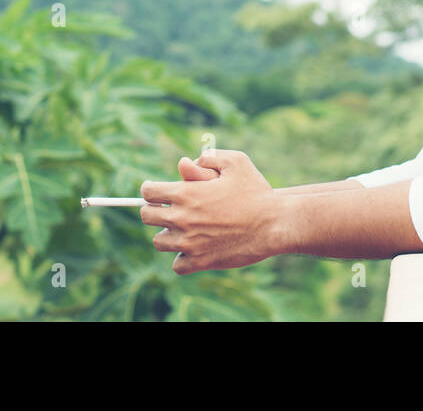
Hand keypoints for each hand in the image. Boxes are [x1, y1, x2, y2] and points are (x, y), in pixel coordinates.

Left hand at [141, 149, 278, 274]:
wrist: (274, 225)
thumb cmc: (257, 192)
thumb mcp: (236, 163)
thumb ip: (209, 157)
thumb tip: (186, 163)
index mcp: (186, 193)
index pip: (148, 192)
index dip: (151, 189)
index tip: (156, 191)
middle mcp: (182, 218)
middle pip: (147, 216)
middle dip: (155, 210)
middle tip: (168, 209)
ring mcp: (189, 243)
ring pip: (159, 242)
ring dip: (168, 234)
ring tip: (183, 229)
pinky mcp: (200, 262)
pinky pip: (177, 264)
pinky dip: (183, 257)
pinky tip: (194, 248)